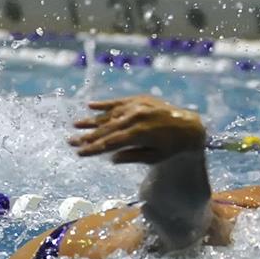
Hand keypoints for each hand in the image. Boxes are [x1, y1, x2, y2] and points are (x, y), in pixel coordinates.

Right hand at [70, 95, 206, 164]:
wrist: (188, 126)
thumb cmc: (171, 147)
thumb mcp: (154, 157)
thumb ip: (132, 156)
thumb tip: (111, 158)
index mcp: (139, 133)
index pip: (110, 142)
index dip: (93, 148)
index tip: (79, 153)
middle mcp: (136, 117)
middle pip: (106, 129)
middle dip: (88, 136)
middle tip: (71, 141)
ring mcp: (137, 106)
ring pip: (110, 115)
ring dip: (92, 120)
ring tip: (76, 125)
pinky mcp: (139, 100)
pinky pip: (119, 102)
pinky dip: (105, 104)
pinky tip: (90, 106)